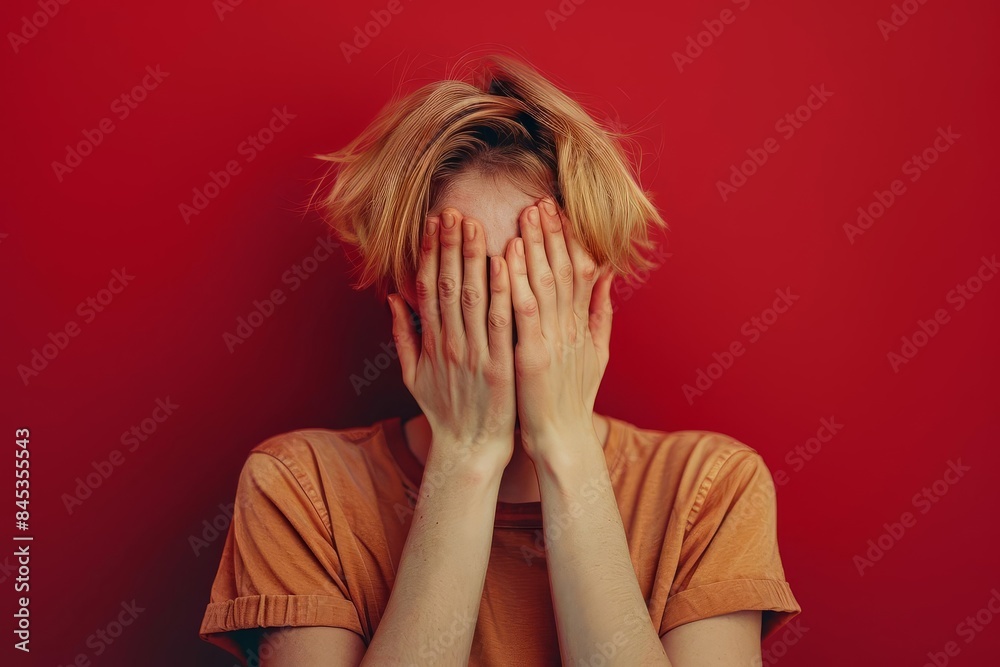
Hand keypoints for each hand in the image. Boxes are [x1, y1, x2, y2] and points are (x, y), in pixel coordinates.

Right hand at [389, 208, 516, 472]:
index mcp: (432, 343)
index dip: (432, 253)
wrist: (470, 450)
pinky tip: (505, 264)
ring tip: (475, 224)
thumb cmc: (446, 412)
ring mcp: (476, 355)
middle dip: (451, 246)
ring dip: (473, 259)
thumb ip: (404, 335)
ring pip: (473, 298)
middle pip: (448, 285)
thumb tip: (392, 298)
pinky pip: (501, 324)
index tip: (435, 222)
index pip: (429, 288)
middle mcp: (451, 344)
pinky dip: (502, 292)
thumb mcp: (414, 375)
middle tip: (454, 210)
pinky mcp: (500, 367)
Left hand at [503, 198, 614, 461]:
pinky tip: (509, 256)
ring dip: (536, 247)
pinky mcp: (534, 356)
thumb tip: (608, 276)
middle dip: (552, 234)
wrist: (563, 440)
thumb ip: (601, 313)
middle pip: (563, 270)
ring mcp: (553, 340)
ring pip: (545, 283)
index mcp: (581, 325)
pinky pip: (524, 311)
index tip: (558, 211)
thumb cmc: (572, 399)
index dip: (569, 240)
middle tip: (541, 201)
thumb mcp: (596, 353)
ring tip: (526, 215)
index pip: (579, 271)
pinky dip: (518, 282)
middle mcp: (570, 327)